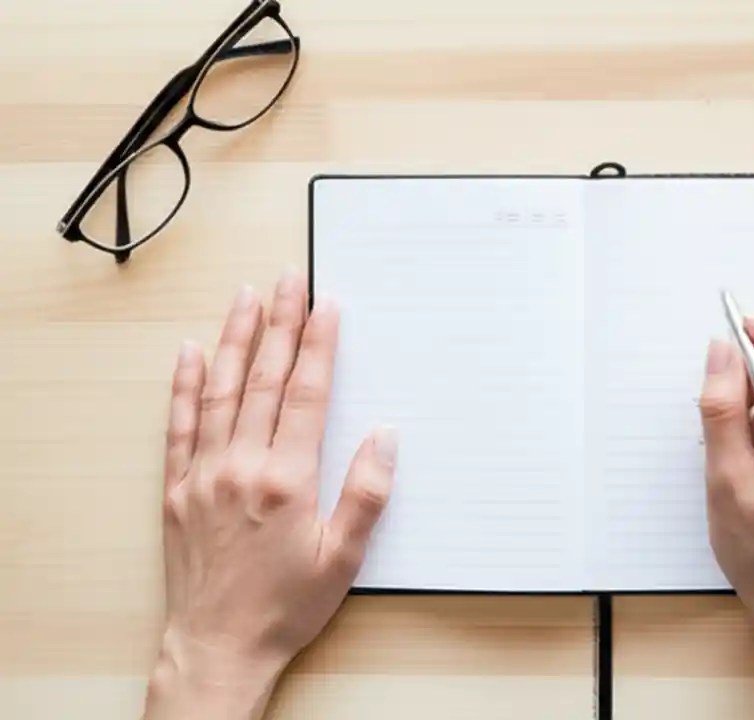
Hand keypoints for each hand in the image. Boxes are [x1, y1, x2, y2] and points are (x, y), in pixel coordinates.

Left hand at [145, 271, 395, 719]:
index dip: (317, 345)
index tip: (326, 307)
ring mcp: (203, 474)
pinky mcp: (177, 489)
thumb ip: (366, 494)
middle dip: (279, 323)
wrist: (217, 647)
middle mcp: (240, 467)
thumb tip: (384, 438)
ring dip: (235, 339)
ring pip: (220, 391)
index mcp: (286, 480)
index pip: (305, 394)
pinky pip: (180, 425)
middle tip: (288, 280)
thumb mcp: (342, 559)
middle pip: (262, 379)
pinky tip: (191, 353)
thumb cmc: (284, 607)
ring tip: (246, 297)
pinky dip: (185, 386)